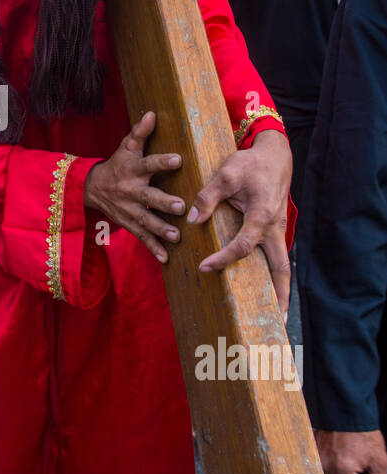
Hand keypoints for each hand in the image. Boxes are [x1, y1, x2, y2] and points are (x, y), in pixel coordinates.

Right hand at [83, 110, 185, 263]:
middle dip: (163, 202)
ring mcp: (129, 209)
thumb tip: (152, 113)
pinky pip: (141, 237)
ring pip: (146, 220)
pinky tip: (166, 258)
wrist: (91, 188)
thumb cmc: (117, 164)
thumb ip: (140, 132)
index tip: (178, 159)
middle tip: (180, 206)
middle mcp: (131, 190)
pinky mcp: (129, 224)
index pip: (149, 163)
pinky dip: (153, 248)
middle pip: (148, 197)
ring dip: (161, 229)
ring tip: (176, 236)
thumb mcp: (126, 146)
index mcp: (133, 169)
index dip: (163, 161)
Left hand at [188, 129, 291, 313]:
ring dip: (281, 289)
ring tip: (277, 315)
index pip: (242, 246)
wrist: (274, 154)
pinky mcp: (276, 229)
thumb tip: (191, 220)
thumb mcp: (226, 173)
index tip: (203, 267)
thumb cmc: (250, 163)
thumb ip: (207, 197)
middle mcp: (275, 228)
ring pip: (283, 265)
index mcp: (262, 216)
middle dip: (280, 294)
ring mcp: (278, 230)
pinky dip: (275, 275)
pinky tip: (267, 290)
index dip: (223, 259)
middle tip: (276, 319)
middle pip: (281, 267)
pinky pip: (276, 257)